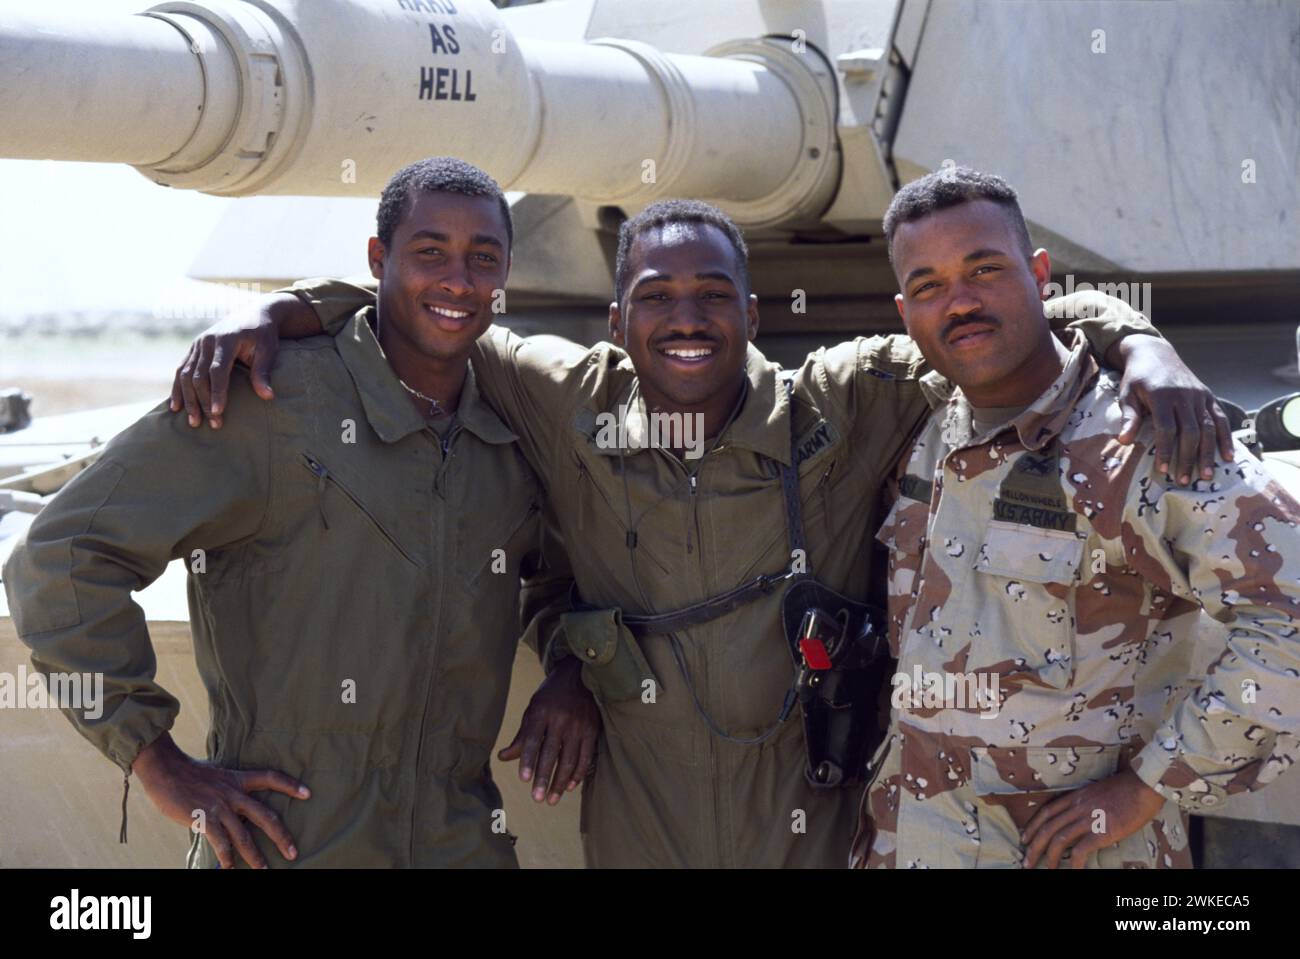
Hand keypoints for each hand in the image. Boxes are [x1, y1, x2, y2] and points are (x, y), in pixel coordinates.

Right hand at [132, 732, 309, 868]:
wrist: (165, 768)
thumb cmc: (188, 772)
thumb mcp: (217, 774)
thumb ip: (229, 789)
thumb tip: (237, 806)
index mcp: (238, 779)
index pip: (271, 778)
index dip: (290, 785)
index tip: (308, 793)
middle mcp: (233, 793)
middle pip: (266, 816)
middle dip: (281, 836)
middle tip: (294, 853)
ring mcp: (219, 807)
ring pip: (244, 835)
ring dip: (255, 855)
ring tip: (263, 869)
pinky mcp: (203, 818)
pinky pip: (220, 842)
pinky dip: (226, 857)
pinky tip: (229, 867)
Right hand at [168, 293, 303, 428]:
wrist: (254, 314)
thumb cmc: (264, 335)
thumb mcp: (269, 350)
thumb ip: (263, 371)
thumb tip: (268, 396)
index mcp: (226, 340)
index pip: (217, 370)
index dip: (217, 392)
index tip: (218, 412)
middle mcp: (207, 341)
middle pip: (199, 376)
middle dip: (204, 401)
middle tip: (212, 424)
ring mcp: (197, 344)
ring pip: (185, 375)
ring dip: (188, 399)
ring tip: (193, 422)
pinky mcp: (193, 349)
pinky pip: (181, 370)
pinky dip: (178, 389)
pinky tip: (177, 407)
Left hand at [497, 658, 600, 804]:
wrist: (578, 676)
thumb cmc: (550, 697)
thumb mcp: (533, 710)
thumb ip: (522, 736)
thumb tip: (503, 758)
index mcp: (541, 712)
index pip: (533, 740)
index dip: (528, 760)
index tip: (524, 779)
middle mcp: (560, 718)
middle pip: (552, 752)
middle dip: (544, 777)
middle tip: (537, 798)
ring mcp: (578, 725)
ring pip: (570, 758)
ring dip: (561, 782)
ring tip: (551, 799)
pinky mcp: (592, 730)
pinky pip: (586, 756)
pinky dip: (579, 773)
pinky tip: (571, 786)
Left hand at [1021, 768, 1165, 868]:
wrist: (1143, 785)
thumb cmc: (1126, 788)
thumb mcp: (1097, 791)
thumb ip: (1085, 802)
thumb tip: (1078, 816)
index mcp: (1075, 797)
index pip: (1046, 812)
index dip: (1032, 826)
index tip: (1024, 838)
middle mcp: (1077, 808)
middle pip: (1047, 828)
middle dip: (1034, 847)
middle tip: (1026, 861)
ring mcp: (1088, 820)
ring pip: (1058, 840)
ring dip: (1049, 858)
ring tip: (1045, 870)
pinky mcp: (1102, 832)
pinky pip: (1081, 851)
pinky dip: (1073, 864)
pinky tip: (1072, 872)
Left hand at [1113, 334, 1233, 485]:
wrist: (1154, 353)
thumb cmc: (1137, 379)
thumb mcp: (1127, 395)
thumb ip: (1129, 417)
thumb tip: (1124, 441)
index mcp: (1162, 395)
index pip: (1166, 428)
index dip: (1166, 450)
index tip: (1163, 470)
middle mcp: (1184, 395)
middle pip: (1190, 431)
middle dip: (1187, 458)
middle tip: (1183, 481)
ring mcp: (1199, 395)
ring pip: (1208, 427)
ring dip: (1208, 453)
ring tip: (1206, 476)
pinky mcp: (1208, 396)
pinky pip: (1220, 419)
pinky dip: (1225, 438)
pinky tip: (1228, 457)